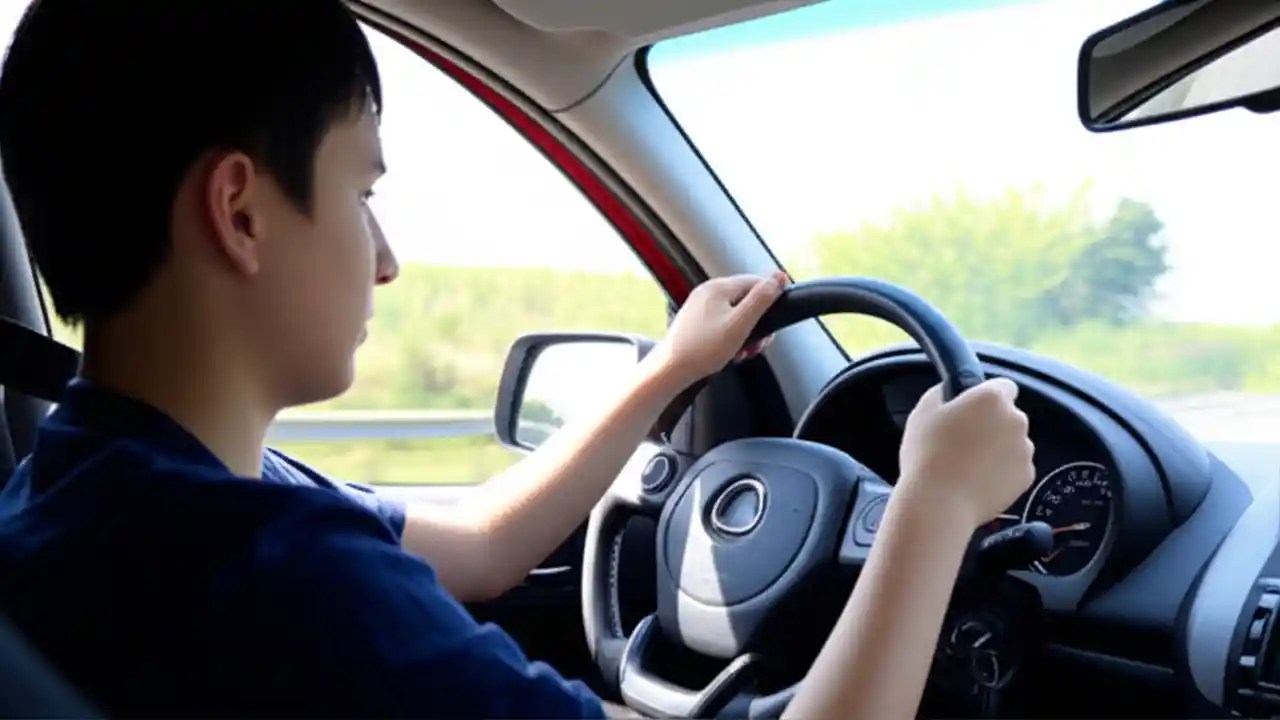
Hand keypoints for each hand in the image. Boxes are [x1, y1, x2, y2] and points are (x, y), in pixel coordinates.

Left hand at [656, 272, 788, 383]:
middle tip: (758, 345)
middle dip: (757, 323)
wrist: (671, 370)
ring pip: (734, 314)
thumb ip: (761, 299)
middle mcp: (707, 292)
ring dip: (745, 333)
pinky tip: (731, 353)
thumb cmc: (704, 349)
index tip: (772, 327)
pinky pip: (721, 324)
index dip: (769, 303)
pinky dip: (730, 338)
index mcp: (718, 287)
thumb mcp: (741, 323)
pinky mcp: (694, 322)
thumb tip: (779, 276)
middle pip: (745, 300)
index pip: (756, 283)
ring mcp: (699, 307)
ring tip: (744, 352)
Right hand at [895, 377, 1034, 529]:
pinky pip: (1016, 467)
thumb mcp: (923, 412)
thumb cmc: (927, 453)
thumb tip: (951, 391)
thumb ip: (942, 393)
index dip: (987, 396)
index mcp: (992, 398)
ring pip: (1013, 442)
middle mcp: (1016, 420)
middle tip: (965, 440)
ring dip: (998, 448)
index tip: (970, 410)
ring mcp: (1025, 450)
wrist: (939, 503)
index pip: (1004, 386)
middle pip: (1009, 415)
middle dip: (992, 424)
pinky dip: (1003, 471)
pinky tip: (979, 480)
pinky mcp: (1027, 477)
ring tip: (970, 465)